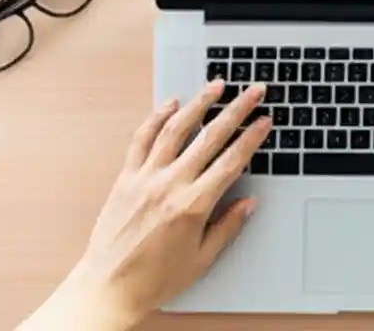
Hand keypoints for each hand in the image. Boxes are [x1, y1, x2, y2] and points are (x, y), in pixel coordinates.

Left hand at [17, 80, 269, 330]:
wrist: (109, 287)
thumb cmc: (155, 279)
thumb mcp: (202, 258)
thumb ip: (227, 226)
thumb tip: (248, 203)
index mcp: (193, 205)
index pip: (232, 160)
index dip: (252, 137)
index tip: (264, 121)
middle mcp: (170, 185)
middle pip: (211, 136)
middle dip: (237, 109)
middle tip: (253, 91)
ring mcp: (145, 177)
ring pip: (176, 128)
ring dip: (199, 103)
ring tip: (216, 86)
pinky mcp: (126, 178)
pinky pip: (142, 139)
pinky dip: (156, 118)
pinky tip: (170, 104)